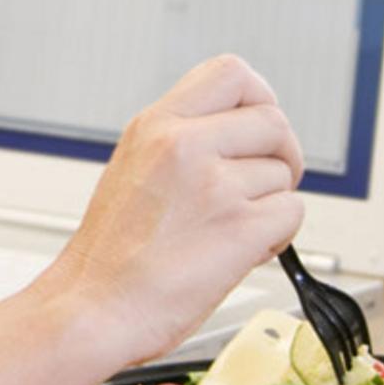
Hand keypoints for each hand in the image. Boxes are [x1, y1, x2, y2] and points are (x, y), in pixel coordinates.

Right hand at [43, 54, 304, 362]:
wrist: (91, 311)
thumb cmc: (108, 260)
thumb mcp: (132, 172)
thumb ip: (181, 146)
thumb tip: (238, 143)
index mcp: (155, 126)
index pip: (232, 73)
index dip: (260, 99)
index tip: (258, 130)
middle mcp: (185, 145)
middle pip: (274, 122)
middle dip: (281, 157)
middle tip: (264, 187)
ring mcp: (215, 184)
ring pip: (284, 175)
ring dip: (271, 207)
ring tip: (231, 234)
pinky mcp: (239, 227)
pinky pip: (292, 214)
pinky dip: (277, 237)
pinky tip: (242, 253)